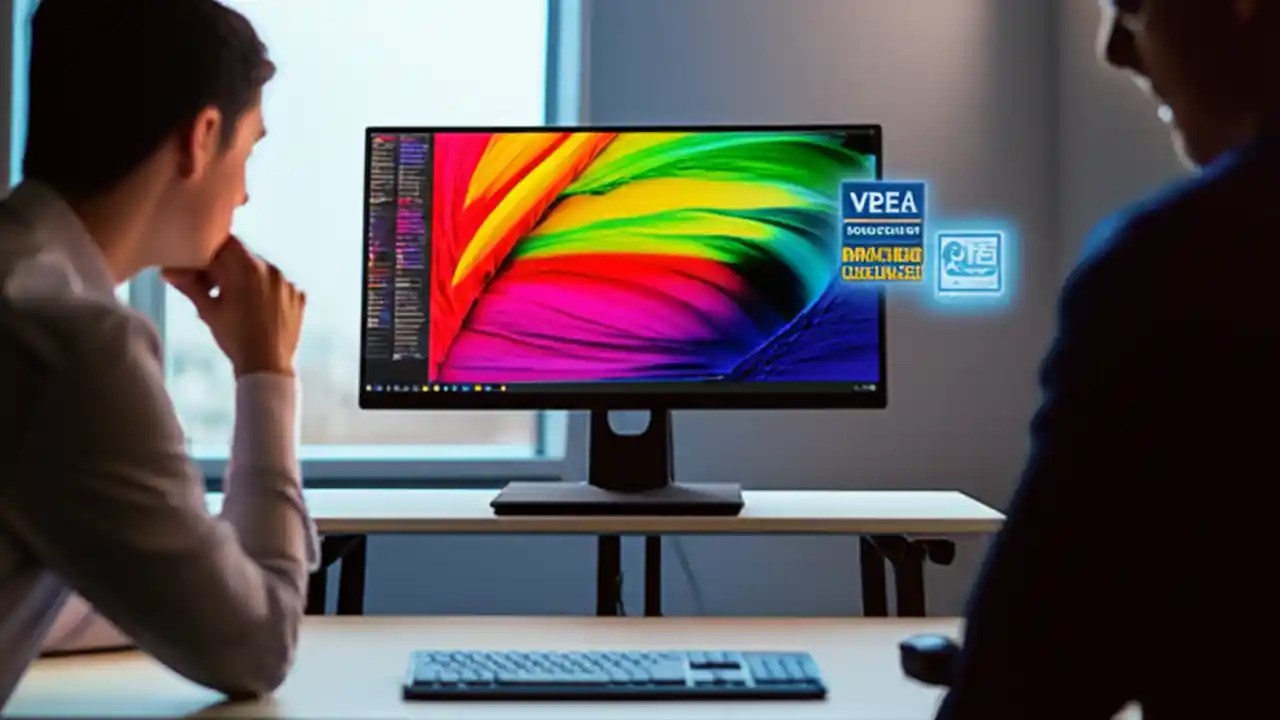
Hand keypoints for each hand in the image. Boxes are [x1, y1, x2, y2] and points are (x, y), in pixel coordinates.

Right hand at [163, 236, 305, 376]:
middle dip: (227, 268)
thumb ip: (190, 285)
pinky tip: (258, 311)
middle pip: (244, 257)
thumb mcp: (208, 310)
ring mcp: (287, 282)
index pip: (226, 243)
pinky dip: (268, 293)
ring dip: (248, 280)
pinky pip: (280, 286)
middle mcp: (271, 268)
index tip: (202, 269)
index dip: (211, 253)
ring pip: (262, 271)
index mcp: (247, 267)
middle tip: (213, 290)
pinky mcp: (298, 297)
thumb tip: (168, 271)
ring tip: (236, 304)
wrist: (267, 366)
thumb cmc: (235, 338)